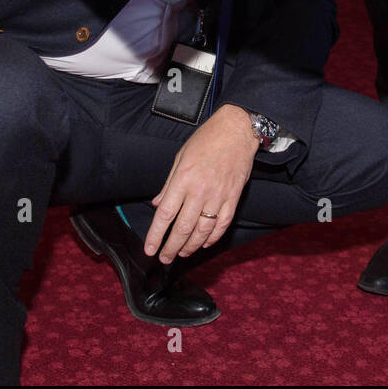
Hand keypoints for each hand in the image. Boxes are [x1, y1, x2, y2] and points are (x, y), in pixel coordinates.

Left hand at [144, 104, 257, 263]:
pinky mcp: (233, 197)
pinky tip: (205, 243)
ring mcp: (218, 195)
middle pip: (183, 227)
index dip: (156, 235)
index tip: (150, 249)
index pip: (165, 214)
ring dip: (191, 246)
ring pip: (203, 230)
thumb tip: (157, 204)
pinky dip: (213, 237)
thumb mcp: (180, 157)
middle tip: (164, 258)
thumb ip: (168, 184)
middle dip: (172, 247)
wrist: (237, 130)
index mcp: (183, 179)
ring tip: (182, 253)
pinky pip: (222, 223)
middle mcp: (200, 190)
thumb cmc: (207, 139)